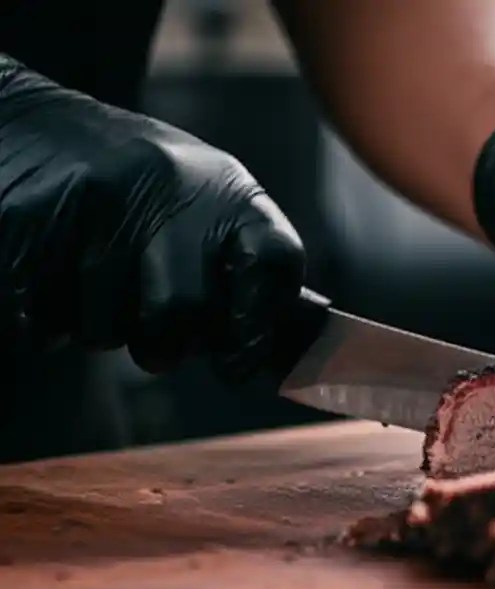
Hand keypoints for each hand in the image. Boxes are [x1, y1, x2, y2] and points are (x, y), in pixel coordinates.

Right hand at [0, 55, 304, 379]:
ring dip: (100, 330)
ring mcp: (94, 200)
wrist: (32, 123)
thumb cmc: (139, 186)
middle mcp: (165, 184)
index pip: (271, 262)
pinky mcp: (26, 222)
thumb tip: (274, 356)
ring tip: (96, 286)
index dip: (258, 325)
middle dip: (166, 345)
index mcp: (224, 187)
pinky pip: (43, 321)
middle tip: (154, 334)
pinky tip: (54, 283)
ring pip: (104, 328)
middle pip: (180, 314)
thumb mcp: (208, 204)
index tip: (236, 363)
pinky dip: (47, 324)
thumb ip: (243, 268)